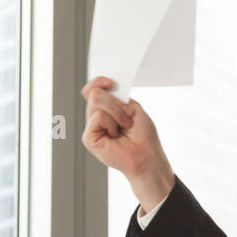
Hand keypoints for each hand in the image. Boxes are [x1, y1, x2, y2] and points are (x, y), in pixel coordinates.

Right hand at [79, 77, 174, 209]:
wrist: (147, 154)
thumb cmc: (143, 135)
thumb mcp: (133, 108)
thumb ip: (116, 97)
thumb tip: (100, 88)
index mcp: (106, 109)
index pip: (93, 89)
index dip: (98, 82)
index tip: (111, 82)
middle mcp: (97, 117)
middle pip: (95, 93)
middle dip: (116, 102)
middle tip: (128, 117)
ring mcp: (92, 127)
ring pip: (96, 101)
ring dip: (118, 113)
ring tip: (124, 127)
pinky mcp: (89, 138)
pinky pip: (98, 117)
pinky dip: (111, 123)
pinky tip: (115, 136)